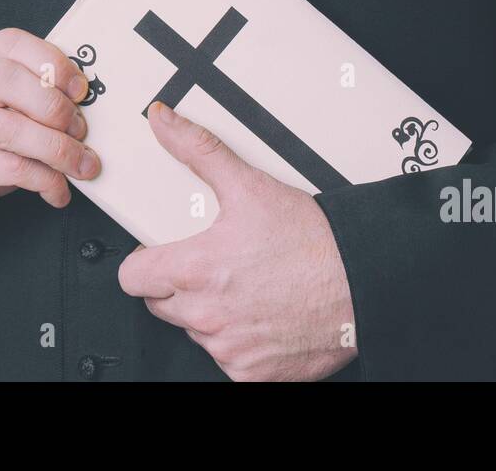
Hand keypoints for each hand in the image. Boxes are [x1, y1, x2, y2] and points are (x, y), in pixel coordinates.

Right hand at [0, 28, 97, 243]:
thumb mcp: (2, 109)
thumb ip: (33, 98)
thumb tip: (88, 108)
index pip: (12, 44)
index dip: (52, 62)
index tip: (81, 89)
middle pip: (9, 80)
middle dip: (55, 106)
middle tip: (81, 130)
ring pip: (12, 128)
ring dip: (58, 149)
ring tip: (81, 166)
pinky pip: (10, 167)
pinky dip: (45, 180)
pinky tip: (57, 192)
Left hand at [119, 103, 357, 380]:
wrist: (363, 282)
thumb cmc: (314, 242)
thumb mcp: (250, 185)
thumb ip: (198, 151)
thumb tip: (164, 122)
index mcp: (196, 270)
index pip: (132, 277)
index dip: (144, 262)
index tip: (160, 255)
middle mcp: (207, 315)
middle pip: (161, 305)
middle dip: (178, 285)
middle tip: (213, 265)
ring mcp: (229, 348)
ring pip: (195, 332)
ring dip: (210, 315)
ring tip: (245, 287)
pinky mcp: (251, 374)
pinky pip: (228, 360)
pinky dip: (240, 343)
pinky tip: (262, 317)